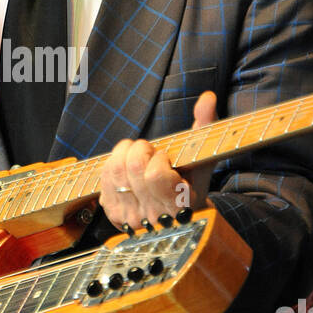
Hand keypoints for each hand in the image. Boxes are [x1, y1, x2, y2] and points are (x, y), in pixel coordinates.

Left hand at [99, 91, 217, 231]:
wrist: (176, 214)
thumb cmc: (192, 181)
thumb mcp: (203, 155)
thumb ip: (206, 124)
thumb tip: (207, 97)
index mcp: (179, 203)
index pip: (154, 175)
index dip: (158, 159)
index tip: (166, 159)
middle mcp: (154, 214)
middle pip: (132, 167)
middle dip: (141, 150)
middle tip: (151, 154)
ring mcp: (131, 215)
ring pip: (115, 170)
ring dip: (125, 154)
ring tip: (139, 158)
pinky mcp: (113, 212)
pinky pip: (104, 176)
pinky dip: (114, 163)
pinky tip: (127, 168)